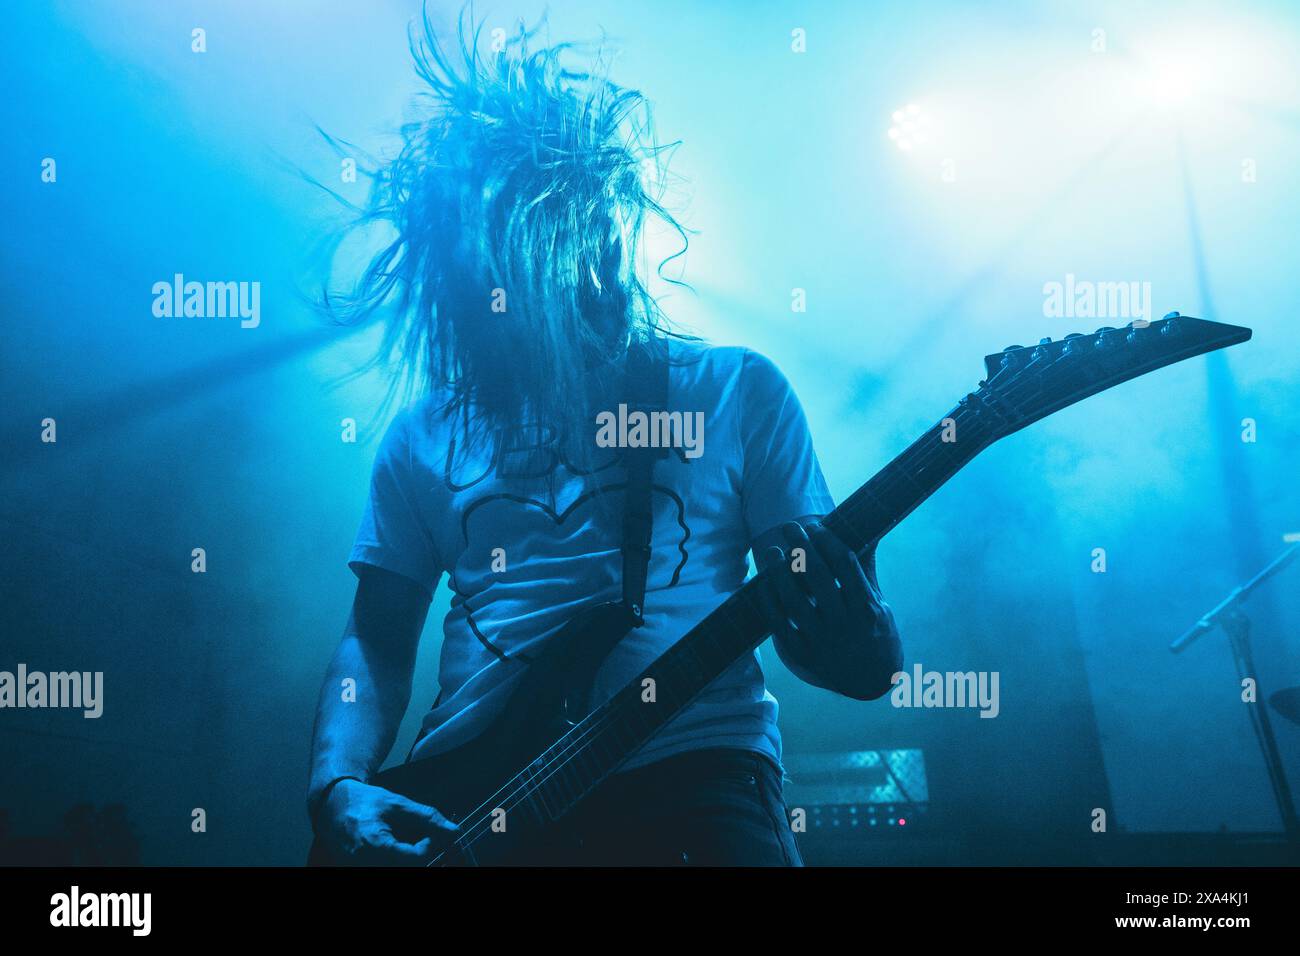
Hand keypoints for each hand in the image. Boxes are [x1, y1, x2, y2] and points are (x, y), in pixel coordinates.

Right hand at [317, 779, 456, 864]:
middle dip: (420, 854)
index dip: (430, 845)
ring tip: (404, 840)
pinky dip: (396, 858)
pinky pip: (386, 865)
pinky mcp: (358, 869)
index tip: (430, 833)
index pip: (416, 858)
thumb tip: (453, 830)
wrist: (332, 805)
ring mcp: (360, 867)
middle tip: (422, 838)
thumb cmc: (362, 802)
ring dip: (408, 857)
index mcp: (374, 845)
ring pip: (398, 866)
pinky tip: (395, 847)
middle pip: (408, 866)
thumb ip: (427, 817)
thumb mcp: (398, 804)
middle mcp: (364, 862)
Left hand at [757, 520, 900, 699]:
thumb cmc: (877, 636)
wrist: (871, 683)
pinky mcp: (804, 655)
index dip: (828, 541)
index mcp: (867, 609)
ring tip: (772, 550)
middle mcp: (845, 625)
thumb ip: (866, 572)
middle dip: (802, 547)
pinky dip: (770, 602)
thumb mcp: (880, 606)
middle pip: (818, 577)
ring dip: (780, 572)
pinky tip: (764, 583)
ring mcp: (822, 642)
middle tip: (790, 527)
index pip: (845, 565)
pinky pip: (780, 625)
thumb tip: (868, 533)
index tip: (816, 527)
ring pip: (795, 601)